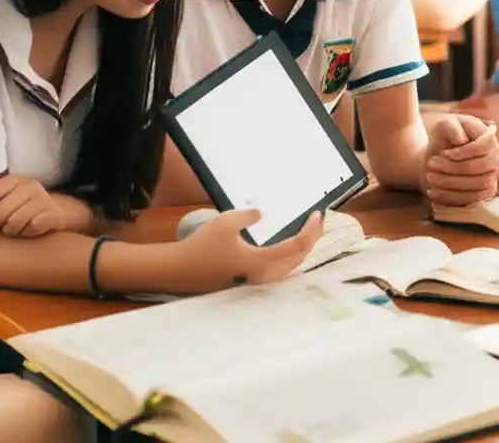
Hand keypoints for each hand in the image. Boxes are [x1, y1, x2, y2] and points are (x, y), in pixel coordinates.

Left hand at [0, 176, 93, 236]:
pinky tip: (28, 230)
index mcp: (15, 180)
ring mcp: (43, 199)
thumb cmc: (24, 207)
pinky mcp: (52, 214)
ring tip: (12, 230)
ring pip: (13, 224)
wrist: (58, 212)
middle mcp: (30, 186)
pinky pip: (30, 229)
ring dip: (9, 232)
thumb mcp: (8, 197)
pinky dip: (26, 233)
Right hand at [174, 209, 322, 293]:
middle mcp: (264, 276)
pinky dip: (291, 258)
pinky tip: (289, 249)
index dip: (312, 230)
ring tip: (309, 232)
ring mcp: (257, 283)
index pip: (298, 246)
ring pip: (291, 267)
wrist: (178, 271)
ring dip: (303, 249)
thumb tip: (262, 214)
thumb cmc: (201, 246)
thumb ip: (249, 215)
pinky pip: (280, 271)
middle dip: (313, 238)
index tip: (319, 214)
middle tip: (320, 221)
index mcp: (262, 263)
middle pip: (300, 258)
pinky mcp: (250, 284)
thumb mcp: (226, 223)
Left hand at [423, 114, 498, 205]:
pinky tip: (433, 191)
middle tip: (431, 164)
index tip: (444, 153)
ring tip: (429, 177)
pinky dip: (451, 196)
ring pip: (478, 185)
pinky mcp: (483, 192)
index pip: (485, 146)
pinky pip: (472, 199)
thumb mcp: (443, 125)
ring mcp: (491, 176)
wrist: (436, 158)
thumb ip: (451, 125)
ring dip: (450, 182)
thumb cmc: (443, 138)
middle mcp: (494, 158)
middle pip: (483, 167)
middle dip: (454, 168)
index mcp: (488, 138)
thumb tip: (462, 139)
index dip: (466, 151)